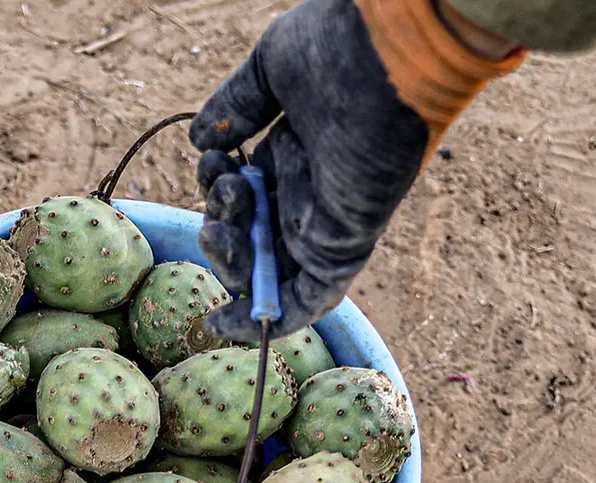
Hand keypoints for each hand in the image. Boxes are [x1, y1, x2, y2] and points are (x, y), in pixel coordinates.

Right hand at [190, 0, 520, 340]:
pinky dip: (268, 320)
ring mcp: (327, 224)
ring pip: (269, 274)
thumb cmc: (342, 47)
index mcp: (293, 156)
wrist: (394, 50)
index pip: (245, 200)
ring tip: (224, 223)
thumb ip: (234, 107)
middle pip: (250, 240)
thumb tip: (201, 142)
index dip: (215, 195)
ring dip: (232, 264)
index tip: (211, 164)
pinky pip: (308, 301)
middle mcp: (309, 195)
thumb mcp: (271, 72)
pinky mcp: (345, 247)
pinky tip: (224, 323)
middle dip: (219, 229)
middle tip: (224, 192)